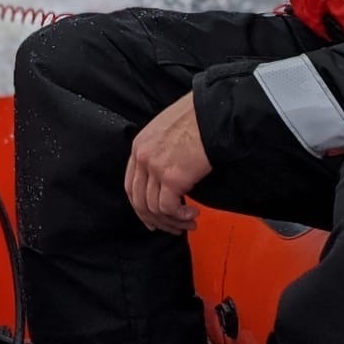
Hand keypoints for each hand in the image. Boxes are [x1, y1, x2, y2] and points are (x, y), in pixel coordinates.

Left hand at [124, 93, 212, 233]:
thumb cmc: (197, 120)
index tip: (152, 219)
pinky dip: (180, 216)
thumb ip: (159, 152)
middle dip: (155, 220)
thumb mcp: (166, 131)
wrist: (212, 115)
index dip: (140, 207)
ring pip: (154, 208)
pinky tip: (192, 214)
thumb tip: (166, 178)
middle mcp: (142, 157)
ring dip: (172, 221)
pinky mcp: (171, 178)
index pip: (131, 185)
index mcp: (139, 146)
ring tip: (190, 222)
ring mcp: (154, 168)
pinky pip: (168, 208)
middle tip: (172, 228)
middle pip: (139, 201)